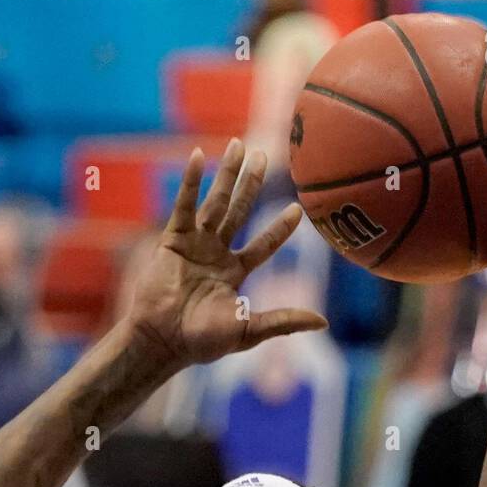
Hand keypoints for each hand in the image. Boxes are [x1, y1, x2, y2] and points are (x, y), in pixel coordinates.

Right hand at [127, 138, 326, 370]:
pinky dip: (191, 182)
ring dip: (226, 174)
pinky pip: (184, 206)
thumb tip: (323, 322)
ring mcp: (194, 244)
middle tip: (264, 155)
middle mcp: (215, 254)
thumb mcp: (249, 330)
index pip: (263, 245)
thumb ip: (283, 321)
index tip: (297, 209)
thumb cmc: (203, 341)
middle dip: (251, 184)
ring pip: (215, 202)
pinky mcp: (173, 240)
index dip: (279, 229)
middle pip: (239, 211)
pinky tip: (199, 156)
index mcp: (234, 273)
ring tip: (239, 145)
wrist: (163, 340)